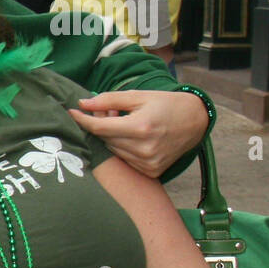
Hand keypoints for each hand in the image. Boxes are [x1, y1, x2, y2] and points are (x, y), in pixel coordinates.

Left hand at [68, 90, 207, 177]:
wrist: (197, 121)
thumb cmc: (166, 104)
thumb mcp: (139, 96)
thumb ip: (109, 99)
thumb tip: (82, 104)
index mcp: (141, 127)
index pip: (100, 128)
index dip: (82, 120)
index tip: (71, 112)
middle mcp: (144, 148)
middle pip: (105, 139)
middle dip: (101, 125)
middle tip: (111, 112)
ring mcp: (148, 163)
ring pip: (113, 151)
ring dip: (112, 137)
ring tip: (125, 123)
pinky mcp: (151, 171)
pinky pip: (125, 160)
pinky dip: (123, 148)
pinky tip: (133, 137)